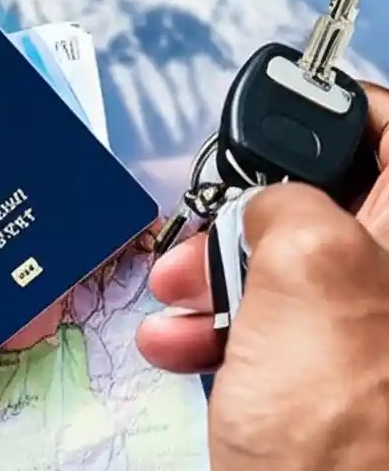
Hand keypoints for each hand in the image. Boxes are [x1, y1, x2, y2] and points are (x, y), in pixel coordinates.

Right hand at [138, 83, 388, 468]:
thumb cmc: (342, 422)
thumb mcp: (312, 274)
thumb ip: (294, 204)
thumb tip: (272, 208)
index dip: (345, 112)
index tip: (285, 113)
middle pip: (329, 201)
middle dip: (249, 210)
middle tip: (206, 232)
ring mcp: (361, 341)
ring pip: (283, 269)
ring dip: (212, 275)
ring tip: (173, 300)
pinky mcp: (323, 387)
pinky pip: (267, 330)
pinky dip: (214, 330)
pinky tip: (178, 349)